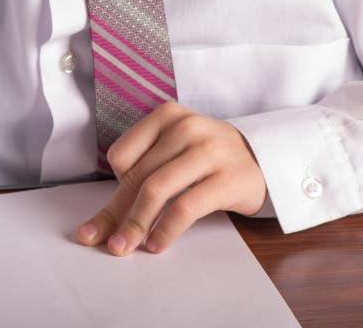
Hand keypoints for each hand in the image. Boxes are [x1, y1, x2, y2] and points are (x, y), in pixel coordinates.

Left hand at [77, 102, 266, 255]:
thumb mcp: (174, 152)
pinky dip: (166, 229)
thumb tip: (98, 225)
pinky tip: (157, 244)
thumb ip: (141, 176)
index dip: (115, 185)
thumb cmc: (207, 158)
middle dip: (117, 214)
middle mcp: (185, 126)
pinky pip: (185, 207)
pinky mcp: (227, 178)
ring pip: (156, 190)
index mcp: (166, 115)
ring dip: (136, 224)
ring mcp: (208, 150)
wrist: (264, 160)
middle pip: (137, 176)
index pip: (121, 155)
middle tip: (105, 241)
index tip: (119, 207)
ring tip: (126, 246)